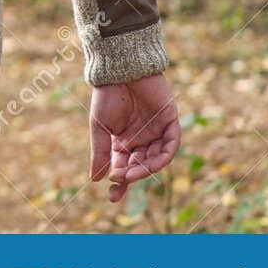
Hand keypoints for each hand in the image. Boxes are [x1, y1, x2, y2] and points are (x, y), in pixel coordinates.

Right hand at [90, 71, 179, 202]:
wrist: (120, 69)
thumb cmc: (107, 95)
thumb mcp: (99, 126)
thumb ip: (100, 151)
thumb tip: (95, 179)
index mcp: (123, 141)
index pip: (123, 168)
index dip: (120, 183)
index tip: (112, 198)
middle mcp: (141, 140)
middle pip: (140, 166)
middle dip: (131, 176)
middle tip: (120, 179)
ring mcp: (156, 131)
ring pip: (156, 158)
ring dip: (145, 169)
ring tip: (131, 172)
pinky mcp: (169, 121)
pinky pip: (171, 143)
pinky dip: (164, 155)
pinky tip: (154, 162)